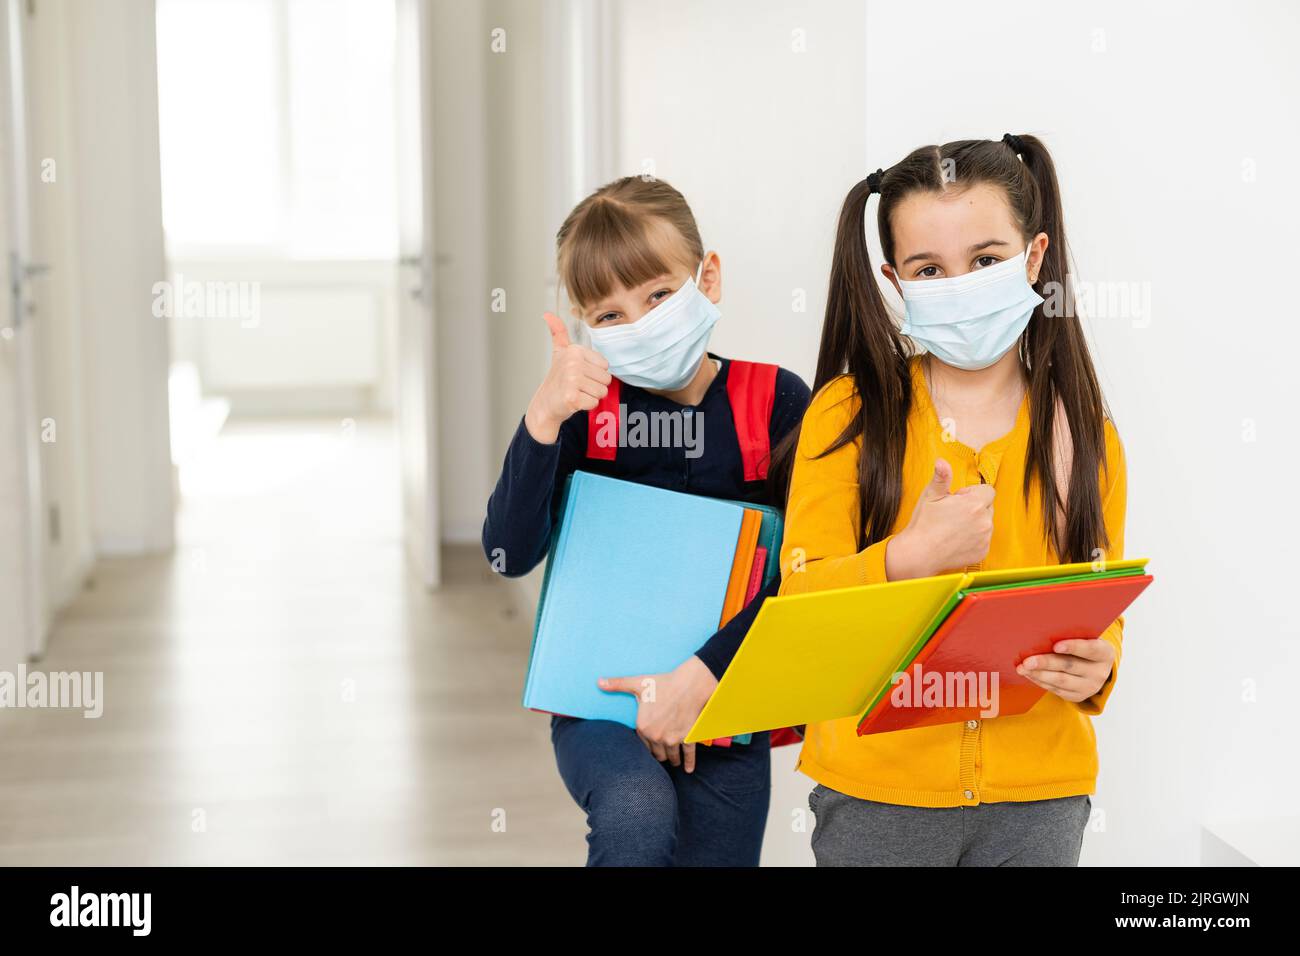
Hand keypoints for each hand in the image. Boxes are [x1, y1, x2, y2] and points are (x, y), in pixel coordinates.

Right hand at [523, 313, 611, 443]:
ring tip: (576, 392)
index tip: (579, 374)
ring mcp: (572, 380)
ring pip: (602, 391)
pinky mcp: (572, 397)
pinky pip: (594, 403)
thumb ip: (558, 333)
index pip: (605, 366)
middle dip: (594, 386)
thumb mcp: (559, 352)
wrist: (545, 404)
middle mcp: (573, 363)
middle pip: (606, 379)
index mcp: (575, 351)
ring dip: (591, 396)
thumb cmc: (558, 379)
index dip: (595, 373)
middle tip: (578, 386)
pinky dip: (586, 406)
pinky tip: (573, 401)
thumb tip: (547, 314)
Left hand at [598, 656, 718, 771]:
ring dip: (673, 760)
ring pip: (672, 756)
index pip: (642, 746)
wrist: (689, 684)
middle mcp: (657, 736)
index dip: (646, 748)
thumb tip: (598, 682)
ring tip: (675, 762)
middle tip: (662, 757)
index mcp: (643, 727)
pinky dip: (689, 763)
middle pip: (657, 755)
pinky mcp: (688, 738)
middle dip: (660, 756)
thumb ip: (617, 684)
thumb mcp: (638, 683)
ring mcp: (673, 739)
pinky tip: (688, 769)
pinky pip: (688, 755)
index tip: (649, 751)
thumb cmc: (663, 683)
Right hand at [886, 458, 993, 578]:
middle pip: (987, 506)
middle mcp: (984, 521)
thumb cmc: (924, 524)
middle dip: (974, 507)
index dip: (972, 492)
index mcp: (974, 504)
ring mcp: (985, 538)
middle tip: (953, 514)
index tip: (957, 499)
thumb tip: (942, 462)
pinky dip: (974, 538)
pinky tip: (956, 539)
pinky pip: (984, 539)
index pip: (988, 490)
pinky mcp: (983, 551)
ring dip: (975, 522)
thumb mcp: (930, 495)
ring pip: (986, 523)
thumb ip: (941, 476)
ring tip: (954, 528)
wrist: (919, 554)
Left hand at [1017, 638, 1115, 701]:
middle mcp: (1100, 672)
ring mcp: (1090, 687)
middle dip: (1046, 663)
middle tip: (1027, 661)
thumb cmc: (1084, 646)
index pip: (1090, 649)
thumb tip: (1042, 627)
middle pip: (1070, 666)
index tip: (1056, 646)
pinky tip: (1029, 674)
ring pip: (1060, 680)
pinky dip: (1040, 680)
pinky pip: (1056, 689)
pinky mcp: (1078, 696)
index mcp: (1104, 653)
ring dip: (1038, 674)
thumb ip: (1072, 634)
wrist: (1095, 668)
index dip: (1073, 647)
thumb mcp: (1086, 638)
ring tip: (1022, 668)